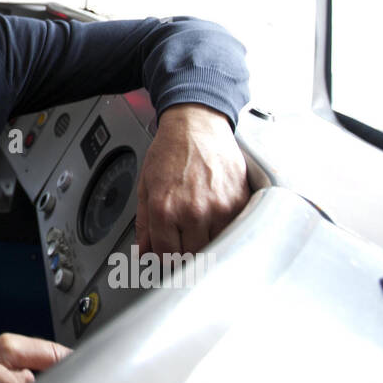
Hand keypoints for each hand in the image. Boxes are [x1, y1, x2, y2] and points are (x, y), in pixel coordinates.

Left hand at [135, 103, 249, 257]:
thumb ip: (144, 223)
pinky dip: (225, 230)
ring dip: (207, 243)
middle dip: (185, 252)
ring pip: (215, 247)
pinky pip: (234, 231)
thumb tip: (144, 252)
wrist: (197, 124)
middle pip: (192, 256)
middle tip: (183, 240)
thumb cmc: (171, 149)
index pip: (166, 256)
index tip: (167, 254)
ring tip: (199, 227)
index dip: (165, 259)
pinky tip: (215, 218)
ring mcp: (219, 208)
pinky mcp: (239, 202)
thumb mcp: (146, 184)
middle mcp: (193, 211)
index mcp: (164, 208)